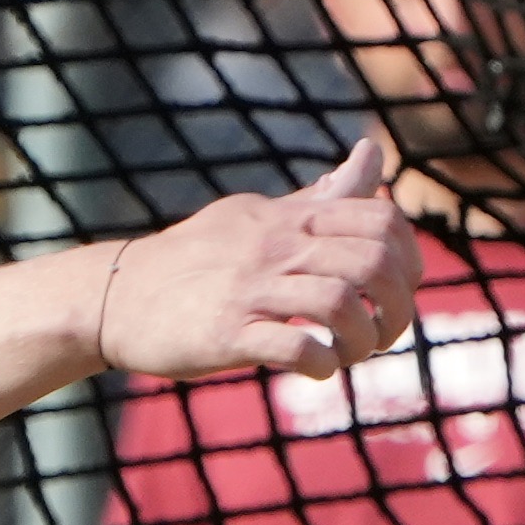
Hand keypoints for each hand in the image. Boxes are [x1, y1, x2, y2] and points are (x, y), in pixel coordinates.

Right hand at [96, 140, 427, 385]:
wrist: (116, 294)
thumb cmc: (193, 258)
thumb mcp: (256, 214)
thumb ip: (317, 196)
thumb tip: (371, 155)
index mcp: (288, 218)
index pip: (379, 219)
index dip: (409, 259)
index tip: (399, 291)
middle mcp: (274, 246)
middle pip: (370, 263)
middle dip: (396, 307)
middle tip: (383, 334)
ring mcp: (249, 289)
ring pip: (339, 304)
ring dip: (362, 340)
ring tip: (351, 354)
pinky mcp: (225, 333)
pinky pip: (293, 346)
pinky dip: (320, 363)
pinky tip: (316, 369)